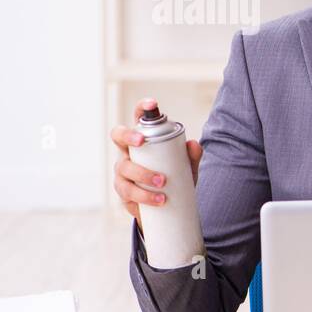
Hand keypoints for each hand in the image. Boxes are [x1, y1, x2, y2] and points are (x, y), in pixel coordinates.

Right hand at [110, 98, 202, 225]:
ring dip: (142, 174)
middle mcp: (128, 152)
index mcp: (143, 141)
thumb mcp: (186, 167)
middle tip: (143, 141)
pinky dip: (144, 196)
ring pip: (124, 167)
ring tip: (162, 184)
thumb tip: (194, 144)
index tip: (152, 104)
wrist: (168, 208)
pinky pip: (128, 191)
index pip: (138, 119)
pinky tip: (159, 200)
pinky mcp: (124, 192)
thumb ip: (192, 156)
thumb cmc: (174, 179)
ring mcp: (122, 171)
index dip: (142, 108)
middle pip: (117, 136)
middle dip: (128, 136)